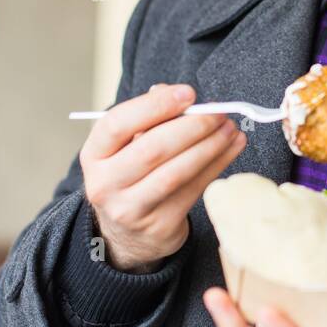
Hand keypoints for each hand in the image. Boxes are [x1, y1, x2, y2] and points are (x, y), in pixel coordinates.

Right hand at [80, 83, 245, 271]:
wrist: (128, 234)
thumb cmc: (132, 175)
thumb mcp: (127, 146)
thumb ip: (149, 117)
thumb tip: (180, 96)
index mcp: (94, 155)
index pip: (117, 124)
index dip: (155, 105)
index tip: (189, 93)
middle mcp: (105, 184)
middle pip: (153, 149)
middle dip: (193, 126)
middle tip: (219, 113)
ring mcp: (131, 209)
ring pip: (177, 172)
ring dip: (211, 146)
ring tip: (231, 129)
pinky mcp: (160, 226)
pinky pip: (194, 189)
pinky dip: (218, 165)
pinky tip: (232, 148)